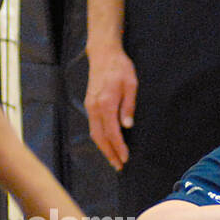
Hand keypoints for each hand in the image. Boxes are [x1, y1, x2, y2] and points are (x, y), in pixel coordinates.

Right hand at [85, 47, 137, 170]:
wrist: (103, 54)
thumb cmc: (120, 67)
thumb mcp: (131, 84)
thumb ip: (129, 105)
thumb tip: (127, 125)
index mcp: (106, 103)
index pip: (112, 132)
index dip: (119, 147)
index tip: (125, 158)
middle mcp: (95, 107)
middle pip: (100, 137)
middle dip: (109, 153)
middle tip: (119, 166)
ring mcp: (90, 106)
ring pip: (94, 134)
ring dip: (103, 148)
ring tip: (113, 159)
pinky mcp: (89, 104)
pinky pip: (93, 127)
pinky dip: (99, 139)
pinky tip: (106, 144)